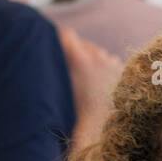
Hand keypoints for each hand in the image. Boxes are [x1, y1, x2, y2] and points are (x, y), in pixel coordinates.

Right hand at [58, 28, 122, 142]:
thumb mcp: (58, 86)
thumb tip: (40, 48)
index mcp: (78, 59)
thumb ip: (53, 63)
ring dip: (92, 61)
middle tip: (73, 72)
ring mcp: (110, 61)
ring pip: (96, 53)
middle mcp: (96, 55)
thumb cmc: (73, 109)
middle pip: (83, 44)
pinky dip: (104, 69)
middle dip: (78, 53)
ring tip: (87, 82)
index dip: (61, 40)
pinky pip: (108, 61)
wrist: (99, 126)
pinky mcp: (121, 68)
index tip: (58, 46)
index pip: (66, 34)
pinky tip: (100, 84)